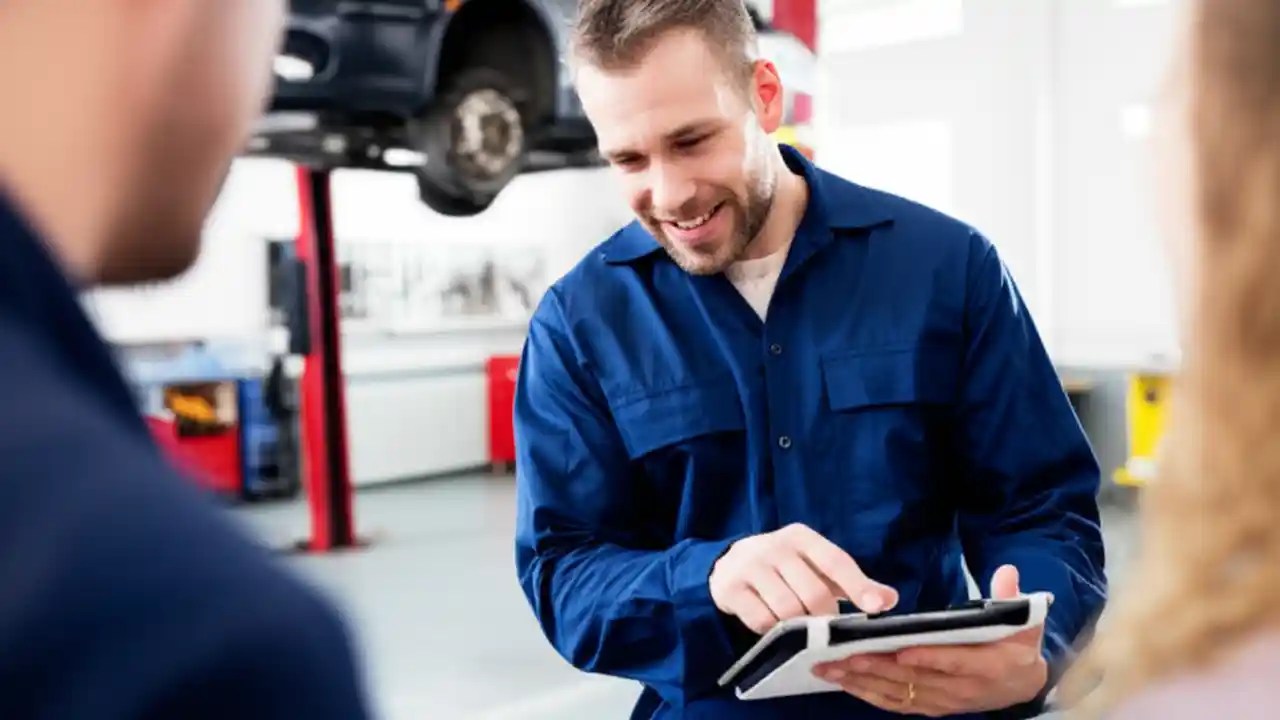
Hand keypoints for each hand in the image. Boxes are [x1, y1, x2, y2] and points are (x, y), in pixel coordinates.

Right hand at [709, 523, 897, 634]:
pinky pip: (761, 620)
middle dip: (825, 618)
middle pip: (813, 592)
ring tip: (800, 629)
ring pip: (787, 609)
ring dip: (799, 627)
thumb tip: (891, 599)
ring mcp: (750, 565)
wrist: (729, 565)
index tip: (878, 608)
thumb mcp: (816, 568)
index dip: (858, 585)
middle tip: (826, 629)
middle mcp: (775, 546)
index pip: (836, 561)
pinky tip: (775, 628)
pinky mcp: (731, 588)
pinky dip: (773, 631)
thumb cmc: (784, 569)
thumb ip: (852, 583)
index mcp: (801, 537)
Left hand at [811, 565, 1047, 716]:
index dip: (929, 658)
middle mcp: (963, 689)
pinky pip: (896, 703)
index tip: (901, 650)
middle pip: (916, 679)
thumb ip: (1012, 596)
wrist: (1021, 684)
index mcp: (988, 666)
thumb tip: (1006, 571)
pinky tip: (844, 683)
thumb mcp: (1023, 620)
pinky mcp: (931, 707)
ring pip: (899, 693)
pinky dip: (869, 694)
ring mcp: (944, 701)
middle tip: (844, 655)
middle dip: (877, 668)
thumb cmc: (1017, 645)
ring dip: (863, 682)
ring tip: (831, 668)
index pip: (954, 662)